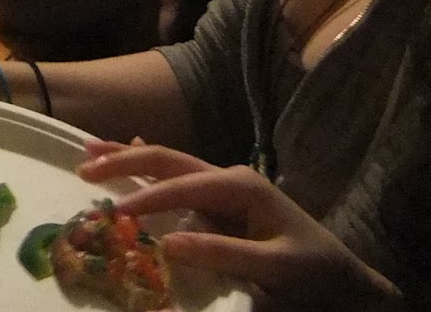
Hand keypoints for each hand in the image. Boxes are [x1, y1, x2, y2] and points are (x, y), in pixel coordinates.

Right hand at [79, 143, 401, 310]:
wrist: (345, 282)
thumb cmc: (314, 273)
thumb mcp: (275, 267)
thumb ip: (223, 252)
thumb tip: (167, 242)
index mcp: (241, 185)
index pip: (182, 185)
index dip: (146, 198)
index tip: (115, 214)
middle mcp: (229, 177)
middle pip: (168, 160)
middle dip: (125, 161)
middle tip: (84, 168)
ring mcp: (224, 187)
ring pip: (167, 163)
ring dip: (128, 157)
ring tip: (90, 149)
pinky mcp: (220, 201)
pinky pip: (177, 177)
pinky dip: (148, 165)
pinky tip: (130, 148)